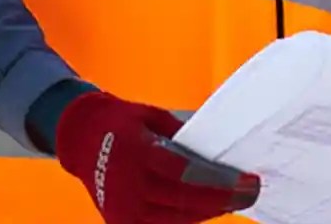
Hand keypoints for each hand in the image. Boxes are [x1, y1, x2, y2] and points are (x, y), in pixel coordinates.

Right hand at [54, 90, 260, 222]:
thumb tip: (219, 149)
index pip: (186, 172)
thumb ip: (183, 135)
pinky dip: (187, 219)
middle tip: (250, 194)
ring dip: (208, 211)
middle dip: (222, 200)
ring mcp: (124, 207)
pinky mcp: (121, 221)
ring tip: (233, 201)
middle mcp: (129, 184)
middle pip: (185, 200)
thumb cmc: (121, 122)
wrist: (79, 138)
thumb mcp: (152, 117)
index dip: (219, 180)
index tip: (246, 180)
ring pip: (177, 218)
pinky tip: (206, 210)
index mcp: (137, 152)